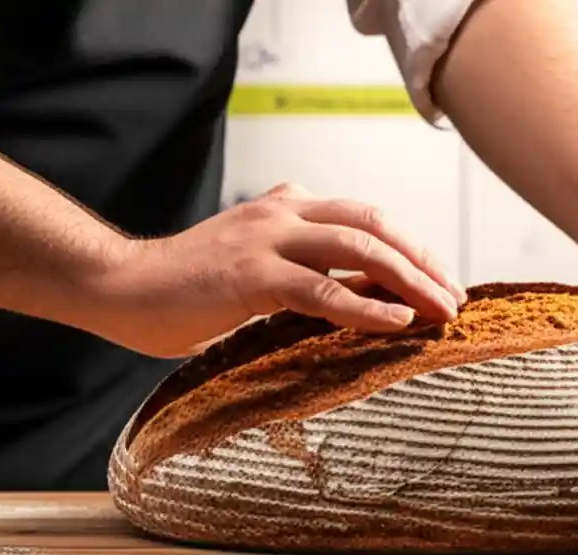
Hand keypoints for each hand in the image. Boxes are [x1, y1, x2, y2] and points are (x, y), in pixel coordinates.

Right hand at [93, 182, 465, 357]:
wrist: (122, 288)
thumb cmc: (190, 290)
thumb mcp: (260, 270)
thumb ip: (309, 269)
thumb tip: (372, 295)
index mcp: (288, 208)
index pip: (368, 219)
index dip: (413, 249)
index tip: (443, 283)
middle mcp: (283, 213)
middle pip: (374, 227)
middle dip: (423, 263)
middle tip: (455, 299)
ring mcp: (267, 240)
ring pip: (358, 250)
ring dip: (409, 282)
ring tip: (441, 312)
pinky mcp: (251, 275)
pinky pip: (322, 289)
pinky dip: (365, 307)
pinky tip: (396, 323)